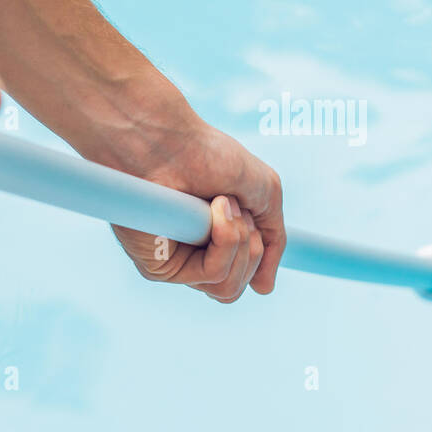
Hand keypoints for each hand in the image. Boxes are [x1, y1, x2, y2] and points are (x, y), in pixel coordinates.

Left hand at [111, 123, 285, 302]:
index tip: (247, 214)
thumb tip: (264, 288)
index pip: (241, 278)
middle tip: (233, 205)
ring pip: (227, 289)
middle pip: (236, 289)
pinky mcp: (158, 267)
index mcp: (212, 244)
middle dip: (251, 246)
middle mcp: (190, 259)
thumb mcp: (264, 195)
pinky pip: (212, 276)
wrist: (170, 141)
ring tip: (220, 204)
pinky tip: (208, 211)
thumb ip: (273, 241)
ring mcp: (174, 264)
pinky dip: (224, 240)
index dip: (256, 250)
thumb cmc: (209, 155)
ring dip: (239, 241)